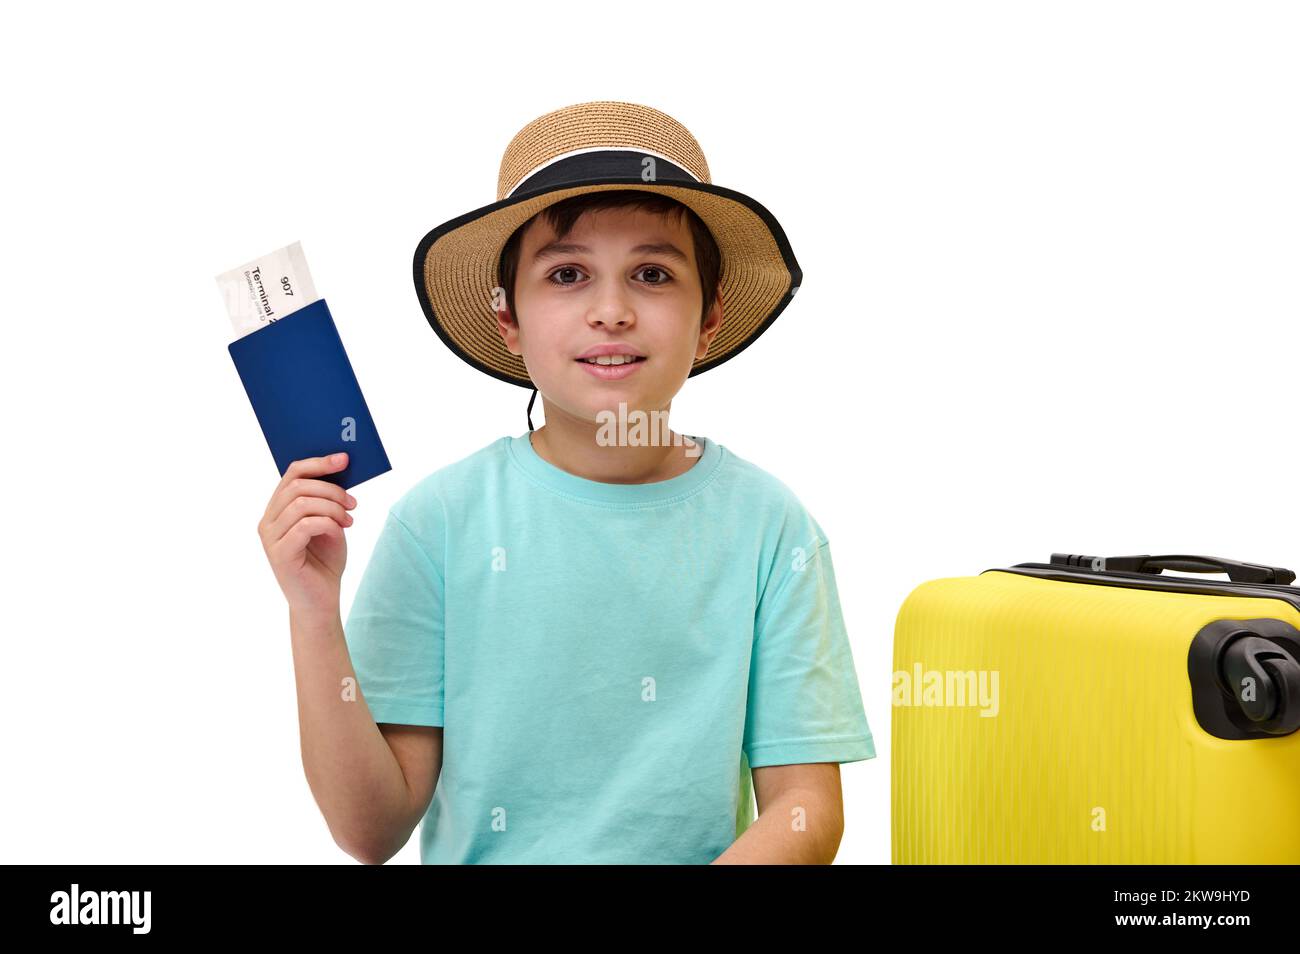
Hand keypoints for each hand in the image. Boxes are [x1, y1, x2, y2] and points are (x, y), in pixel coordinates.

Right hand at [259, 452, 356, 615]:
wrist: (321, 600)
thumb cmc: (325, 561)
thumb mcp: (330, 523)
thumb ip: (327, 500)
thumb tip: (341, 468)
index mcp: (277, 509)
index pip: (292, 473)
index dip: (319, 463)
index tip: (344, 459)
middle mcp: (268, 521)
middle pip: (298, 485)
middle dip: (331, 489)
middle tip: (353, 503)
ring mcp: (271, 538)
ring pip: (302, 503)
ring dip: (333, 508)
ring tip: (349, 520)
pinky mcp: (279, 554)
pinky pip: (305, 525)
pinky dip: (328, 524)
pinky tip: (340, 532)